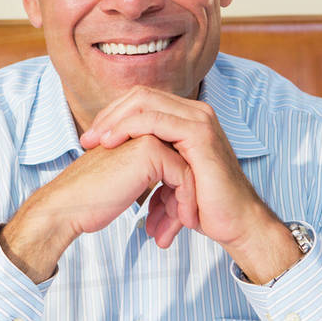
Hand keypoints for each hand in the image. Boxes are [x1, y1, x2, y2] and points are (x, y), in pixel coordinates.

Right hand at [0, 135, 197, 281]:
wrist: (67, 206)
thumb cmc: (91, 199)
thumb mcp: (126, 182)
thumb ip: (148, 175)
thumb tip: (173, 191)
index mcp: (139, 134)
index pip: (177, 160)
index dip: (180, 191)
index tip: (178, 217)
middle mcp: (146, 130)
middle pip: (186, 163)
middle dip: (187, 197)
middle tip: (186, 224)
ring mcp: (149, 137)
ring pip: (188, 171)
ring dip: (187, 202)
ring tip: (184, 227)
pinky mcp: (152, 152)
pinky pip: (184, 177)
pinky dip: (186, 202)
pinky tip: (181, 224)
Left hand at [79, 86, 301, 282]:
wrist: (234, 224)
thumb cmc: (203, 206)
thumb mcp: (170, 178)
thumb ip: (151, 162)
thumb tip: (119, 162)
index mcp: (187, 118)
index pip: (142, 100)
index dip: (114, 115)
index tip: (91, 139)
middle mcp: (195, 112)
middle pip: (141, 96)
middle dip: (109, 116)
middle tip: (86, 140)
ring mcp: (200, 120)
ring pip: (145, 102)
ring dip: (114, 121)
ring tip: (94, 143)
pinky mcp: (200, 134)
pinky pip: (156, 121)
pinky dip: (129, 128)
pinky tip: (112, 144)